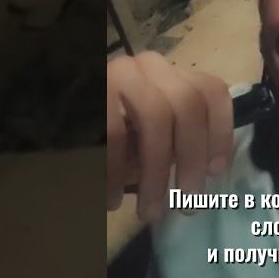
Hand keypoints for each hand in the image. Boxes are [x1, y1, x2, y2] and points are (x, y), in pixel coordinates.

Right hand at [106, 52, 233, 221]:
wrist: (58, 117)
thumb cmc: (112, 132)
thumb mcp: (151, 136)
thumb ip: (178, 142)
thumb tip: (208, 169)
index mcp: (172, 75)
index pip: (211, 91)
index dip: (220, 132)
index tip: (215, 171)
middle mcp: (151, 66)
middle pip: (188, 104)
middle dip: (191, 158)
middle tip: (187, 204)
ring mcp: (122, 72)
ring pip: (156, 117)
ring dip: (155, 172)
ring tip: (149, 212)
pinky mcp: (94, 87)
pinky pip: (115, 132)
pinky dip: (116, 171)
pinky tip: (113, 199)